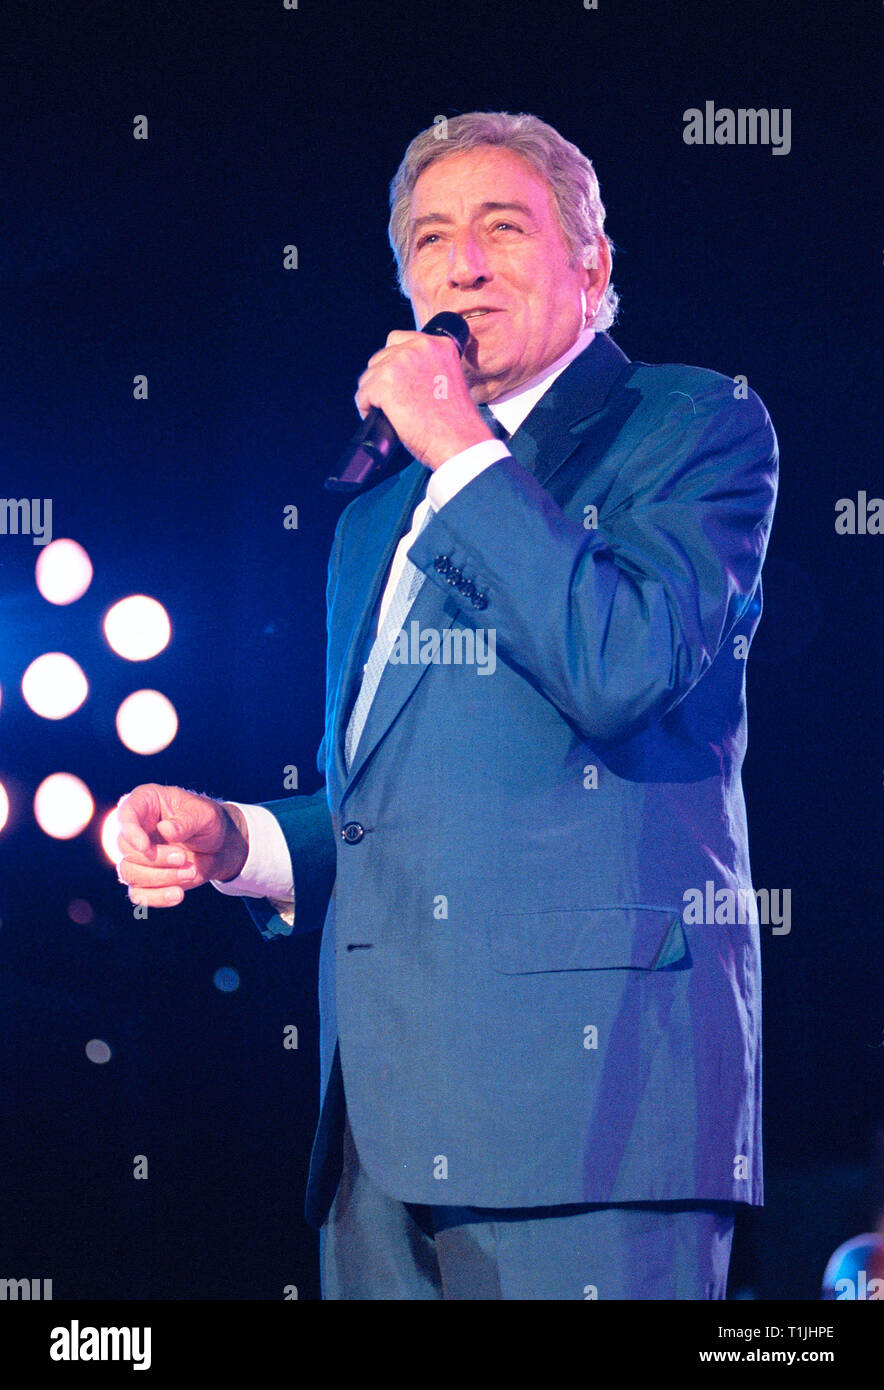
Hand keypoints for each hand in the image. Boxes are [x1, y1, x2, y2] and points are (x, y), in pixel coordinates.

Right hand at [115, 784, 248, 908]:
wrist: (219, 846)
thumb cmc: (207, 822)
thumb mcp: (204, 815)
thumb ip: (186, 821)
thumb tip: (165, 830)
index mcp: (145, 803)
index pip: (125, 815)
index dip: (130, 832)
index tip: (145, 846)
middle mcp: (135, 829)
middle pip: (126, 848)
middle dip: (155, 858)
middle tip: (184, 858)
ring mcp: (137, 856)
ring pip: (129, 873)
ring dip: (160, 878)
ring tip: (190, 873)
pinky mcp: (143, 879)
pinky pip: (138, 894)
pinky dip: (156, 897)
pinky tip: (178, 894)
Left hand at [354, 329, 494, 469]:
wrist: (458, 441)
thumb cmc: (456, 422)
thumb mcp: (449, 380)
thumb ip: (428, 368)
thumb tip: (403, 374)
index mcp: (439, 345)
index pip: (398, 340)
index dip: (393, 363)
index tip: (397, 381)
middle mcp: (419, 348)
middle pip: (380, 357)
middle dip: (381, 379)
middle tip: (392, 401)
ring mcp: (400, 364)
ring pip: (369, 376)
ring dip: (373, 395)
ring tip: (388, 413)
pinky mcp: (385, 384)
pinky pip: (362, 394)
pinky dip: (366, 408)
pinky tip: (381, 418)